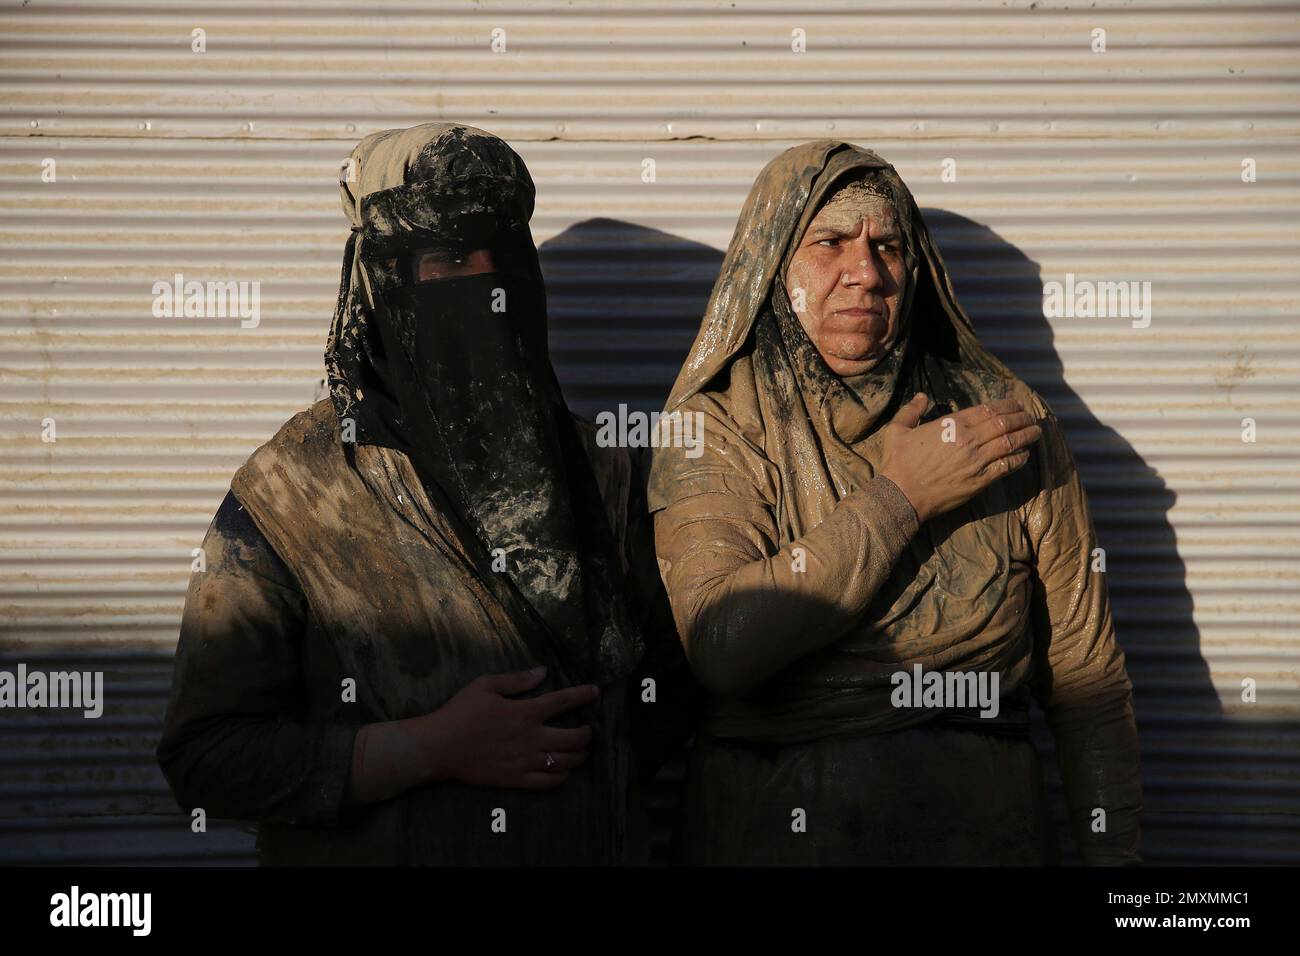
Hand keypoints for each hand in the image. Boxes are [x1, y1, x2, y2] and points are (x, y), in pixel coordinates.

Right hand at [409, 666, 596, 789]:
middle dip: (587, 734)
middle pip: (573, 738)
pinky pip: (548, 782)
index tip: (594, 692)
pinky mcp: (516, 779)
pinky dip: (561, 777)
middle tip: (588, 731)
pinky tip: (563, 771)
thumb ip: (517, 680)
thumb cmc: (460, 713)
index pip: (563, 702)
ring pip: (565, 762)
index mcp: (524, 712)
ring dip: (579, 756)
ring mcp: (525, 761)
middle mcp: (530, 738)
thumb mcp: (486, 686)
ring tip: (582, 751)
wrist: (440, 746)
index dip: (582, 695)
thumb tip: (542, 671)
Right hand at [878, 392, 1043, 523]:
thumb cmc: (898, 463)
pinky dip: (1020, 458)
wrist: (902, 494)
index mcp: (952, 424)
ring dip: (1027, 435)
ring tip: (1036, 432)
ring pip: (1011, 442)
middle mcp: (969, 439)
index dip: (1007, 405)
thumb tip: (921, 396)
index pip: (988, 409)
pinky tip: (1025, 455)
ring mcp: (977, 460)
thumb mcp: (898, 430)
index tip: (1017, 404)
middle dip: (1022, 418)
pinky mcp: (980, 480)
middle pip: (1004, 423)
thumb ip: (910, 410)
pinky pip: (1007, 466)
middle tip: (1031, 417)